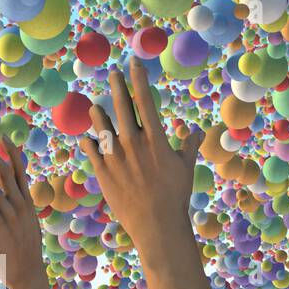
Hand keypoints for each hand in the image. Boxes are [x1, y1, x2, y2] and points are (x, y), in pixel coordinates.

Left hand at [79, 60, 202, 247]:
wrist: (156, 224)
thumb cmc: (175, 196)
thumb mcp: (186, 168)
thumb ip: (190, 146)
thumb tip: (199, 131)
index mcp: (155, 140)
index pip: (145, 101)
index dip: (139, 80)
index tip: (134, 64)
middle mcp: (133, 143)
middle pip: (121, 107)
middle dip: (117, 86)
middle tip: (113, 73)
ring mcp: (114, 156)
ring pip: (101, 125)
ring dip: (98, 113)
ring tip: (97, 107)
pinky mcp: (101, 171)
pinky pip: (89, 148)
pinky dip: (89, 140)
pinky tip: (89, 138)